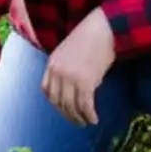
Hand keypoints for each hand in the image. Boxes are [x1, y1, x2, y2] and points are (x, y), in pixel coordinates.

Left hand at [42, 7, 115, 125]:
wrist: (103, 29)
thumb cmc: (90, 37)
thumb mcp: (68, 51)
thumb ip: (64, 67)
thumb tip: (70, 85)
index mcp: (52, 64)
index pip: (46, 90)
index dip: (54, 103)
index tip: (63, 109)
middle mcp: (57, 72)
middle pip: (58, 101)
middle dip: (67, 114)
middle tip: (76, 121)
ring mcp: (70, 78)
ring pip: (70, 106)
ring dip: (78, 118)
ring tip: (85, 122)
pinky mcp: (85, 82)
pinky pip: (85, 105)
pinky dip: (89, 115)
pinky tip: (94, 119)